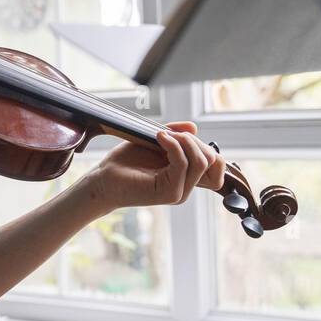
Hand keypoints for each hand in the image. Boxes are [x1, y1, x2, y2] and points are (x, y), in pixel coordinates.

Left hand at [85, 120, 225, 212]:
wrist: (103, 178)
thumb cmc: (125, 162)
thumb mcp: (154, 142)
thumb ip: (175, 135)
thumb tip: (194, 127)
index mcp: (186, 176)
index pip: (217, 164)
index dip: (206, 146)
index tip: (182, 136)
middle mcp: (186, 186)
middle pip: (213, 160)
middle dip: (194, 141)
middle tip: (170, 133)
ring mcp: (179, 192)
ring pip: (201, 162)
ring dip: (184, 141)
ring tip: (163, 135)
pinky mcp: (170, 193)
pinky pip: (183, 164)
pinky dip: (174, 146)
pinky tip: (159, 138)